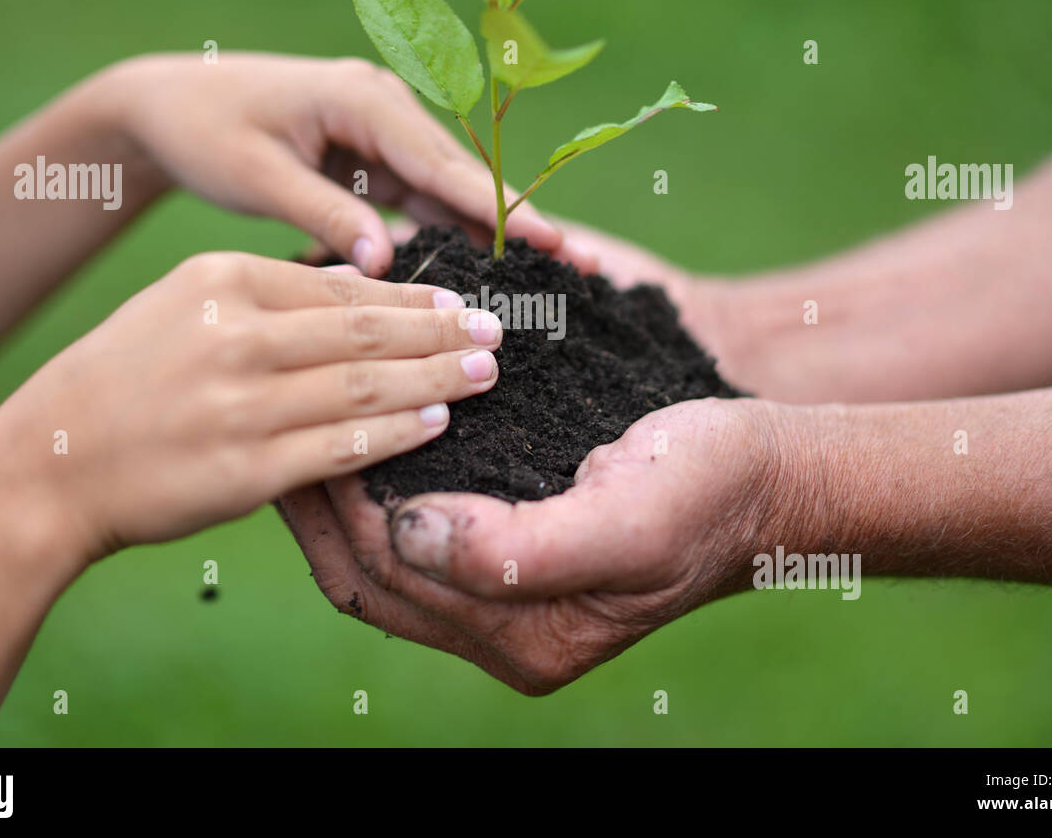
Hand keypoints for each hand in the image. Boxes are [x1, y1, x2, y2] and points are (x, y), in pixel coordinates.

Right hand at [0, 253, 504, 562]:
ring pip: (363, 386)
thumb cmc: (128, 376)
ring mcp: (241, 405)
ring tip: (484, 372)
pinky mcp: (244, 469)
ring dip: (434, 379)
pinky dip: (395, 433)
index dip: (411, 298)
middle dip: (440, 333)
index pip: (340, 288)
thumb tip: (361, 287)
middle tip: (496, 332)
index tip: (459, 302)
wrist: (53, 460)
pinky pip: (340, 446)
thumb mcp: (185, 304)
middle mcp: (235, 337)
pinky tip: (437, 421)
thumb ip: (270, 293)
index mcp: (223, 283)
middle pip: (364, 333)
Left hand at [98, 53, 571, 274]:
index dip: (501, 207)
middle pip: (465, 174)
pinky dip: (458, 231)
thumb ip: (323, 215)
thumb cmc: (205, 131)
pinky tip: (496, 267)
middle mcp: (385, 109)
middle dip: (524, 220)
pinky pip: (425, 200)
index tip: (553, 242)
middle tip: (585, 261)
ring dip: (500, 231)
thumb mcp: (257, 175)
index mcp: (362, 98)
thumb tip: (383, 263)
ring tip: (560, 271)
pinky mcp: (373, 159)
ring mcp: (383, 134)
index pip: (444, 160)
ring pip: (453, 190)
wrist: (168, 105)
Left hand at [277, 397, 791, 693]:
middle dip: (317, 496)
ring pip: (383, 546)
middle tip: (280, 411)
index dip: (336, 508)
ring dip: (340, 483)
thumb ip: (518, 551)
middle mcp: (504, 624)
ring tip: (301, 411)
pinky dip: (381, 472)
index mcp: (526, 640)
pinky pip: (419, 518)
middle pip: (369, 570)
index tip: (308, 425)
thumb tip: (408, 534)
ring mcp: (506, 584)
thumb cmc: (712, 489)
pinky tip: (364, 420)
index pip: (388, 580)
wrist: (771, 471)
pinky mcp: (513, 538)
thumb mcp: (628, 522)